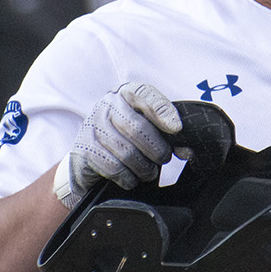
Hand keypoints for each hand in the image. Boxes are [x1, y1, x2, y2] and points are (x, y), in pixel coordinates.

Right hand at [52, 83, 182, 210]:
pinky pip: (113, 167)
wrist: (91, 158)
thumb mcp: (149, 129)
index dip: (162, 111)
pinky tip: (131, 177)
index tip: (177, 129)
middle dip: (156, 149)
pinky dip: (127, 177)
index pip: (144, 95)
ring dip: (143, 167)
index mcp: (126, 94)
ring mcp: (92, 125)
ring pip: (126, 152)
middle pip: (137, 128)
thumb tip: (187, 150)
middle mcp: (107, 105)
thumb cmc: (128, 139)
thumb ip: (168, 134)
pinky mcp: (84, 149)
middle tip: (164, 158)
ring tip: (148, 171)